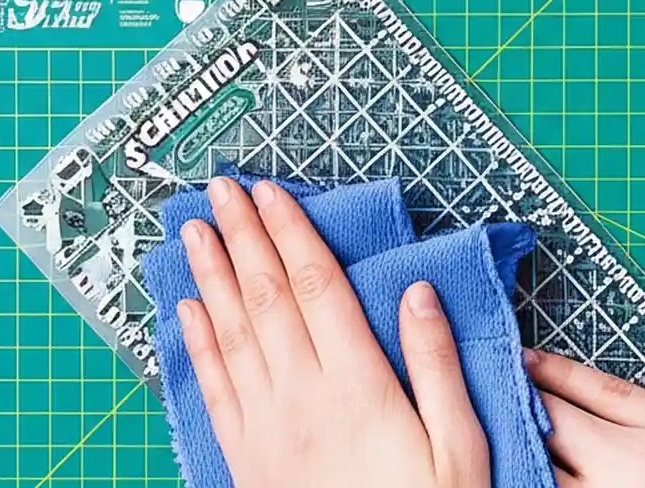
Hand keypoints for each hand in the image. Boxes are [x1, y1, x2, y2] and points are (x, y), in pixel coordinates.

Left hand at [178, 178, 490, 487]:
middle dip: (242, 236)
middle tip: (220, 189)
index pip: (316, 288)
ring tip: (194, 231)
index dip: (291, 233)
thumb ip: (436, 366)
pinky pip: (213, 387)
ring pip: (230, 333)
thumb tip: (418, 293)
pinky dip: (196, 343)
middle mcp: (302, 394)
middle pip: (265, 297)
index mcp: (358, 384)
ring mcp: (265, 425)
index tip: (271, 192)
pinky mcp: (244, 456)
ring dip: (211, 275)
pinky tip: (185, 310)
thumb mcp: (458, 447)